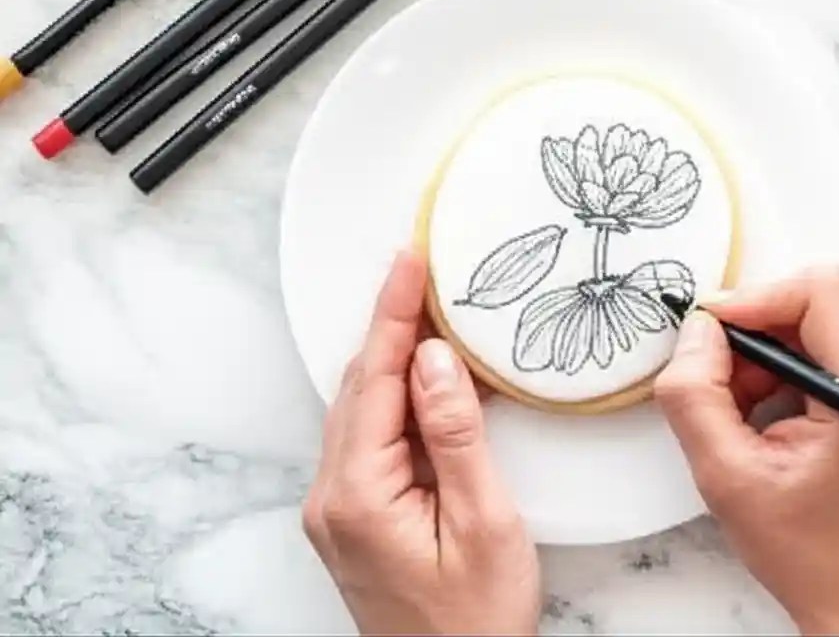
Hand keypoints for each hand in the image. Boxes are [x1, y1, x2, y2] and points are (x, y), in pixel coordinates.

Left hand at [303, 252, 539, 634]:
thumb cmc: (475, 621)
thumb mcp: (482, 523)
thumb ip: (454, 436)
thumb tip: (434, 361)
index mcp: (357, 495)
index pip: (377, 380)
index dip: (396, 315)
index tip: (410, 261)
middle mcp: (332, 498)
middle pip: (362, 387)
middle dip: (393, 326)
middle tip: (423, 272)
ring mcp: (337, 510)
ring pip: (364, 410)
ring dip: (396, 360)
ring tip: (430, 312)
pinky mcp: (354, 519)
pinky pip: (371, 439)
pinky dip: (399, 401)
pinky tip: (428, 382)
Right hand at [653, 266, 838, 634]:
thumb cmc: (813, 553)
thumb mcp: (727, 476)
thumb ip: (697, 396)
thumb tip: (695, 333)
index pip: (818, 291)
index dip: (754, 298)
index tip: (710, 328)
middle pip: (814, 302)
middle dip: (753, 333)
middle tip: (718, 382)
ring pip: (814, 322)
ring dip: (764, 355)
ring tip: (742, 411)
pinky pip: (824, 346)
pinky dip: (781, 369)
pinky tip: (765, 413)